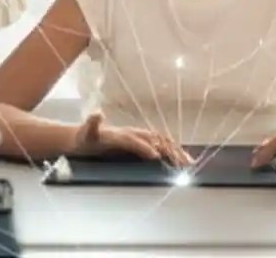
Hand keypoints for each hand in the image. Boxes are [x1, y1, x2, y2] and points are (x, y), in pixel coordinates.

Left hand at [70, 113, 192, 166]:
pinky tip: (182, 160)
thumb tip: (97, 112)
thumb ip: (91, 124)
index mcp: (120, 133)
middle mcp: (133, 133)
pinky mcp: (141, 144)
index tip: (155, 156)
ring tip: (189, 162)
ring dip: (175, 151)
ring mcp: (139, 138)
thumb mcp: (85, 132)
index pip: (135, 140)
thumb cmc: (86, 137)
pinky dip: (173, 152)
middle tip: (182, 163)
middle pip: (155, 140)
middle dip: (169, 150)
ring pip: (162, 142)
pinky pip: (161, 146)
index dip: (144, 147)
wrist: (86, 136)